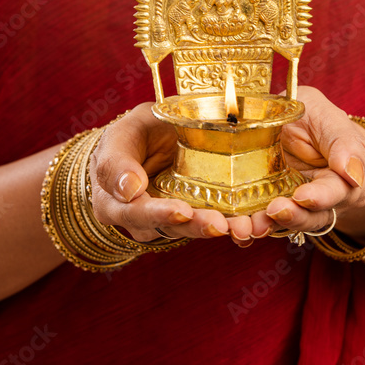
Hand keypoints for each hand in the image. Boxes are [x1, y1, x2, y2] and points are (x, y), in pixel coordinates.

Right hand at [90, 104, 232, 242]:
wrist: (151, 139)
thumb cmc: (131, 135)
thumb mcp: (120, 135)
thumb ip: (116, 161)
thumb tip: (130, 190)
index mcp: (113, 202)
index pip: (134, 212)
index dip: (158, 213)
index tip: (182, 210)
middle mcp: (141, 219)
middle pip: (168, 226)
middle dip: (196, 226)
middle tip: (220, 224)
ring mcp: (169, 219)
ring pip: (192, 229)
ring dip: (219, 228)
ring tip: (242, 227)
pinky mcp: (195, 214)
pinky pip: (211, 222)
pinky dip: (231, 224)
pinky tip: (250, 225)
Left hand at [226, 86, 364, 246]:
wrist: (293, 126)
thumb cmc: (318, 119)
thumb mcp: (329, 119)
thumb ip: (344, 143)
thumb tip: (352, 173)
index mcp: (343, 179)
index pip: (336, 191)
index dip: (321, 197)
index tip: (303, 197)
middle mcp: (321, 201)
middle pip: (311, 217)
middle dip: (293, 217)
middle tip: (275, 210)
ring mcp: (293, 206)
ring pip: (285, 225)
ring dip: (267, 226)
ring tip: (250, 225)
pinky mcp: (267, 207)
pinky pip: (260, 222)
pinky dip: (247, 227)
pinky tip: (235, 227)